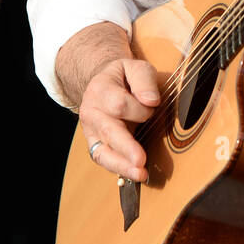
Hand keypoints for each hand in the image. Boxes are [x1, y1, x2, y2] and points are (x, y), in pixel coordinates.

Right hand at [78, 57, 159, 181]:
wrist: (104, 83)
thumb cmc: (125, 77)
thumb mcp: (136, 67)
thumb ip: (144, 80)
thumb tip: (151, 101)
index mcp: (100, 89)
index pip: (119, 104)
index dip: (139, 109)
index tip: (153, 106)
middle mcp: (91, 111)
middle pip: (109, 131)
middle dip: (126, 147)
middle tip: (141, 161)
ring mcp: (91, 131)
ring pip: (102, 152)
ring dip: (121, 166)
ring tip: (140, 175)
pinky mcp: (96, 144)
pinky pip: (103, 159)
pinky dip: (118, 170)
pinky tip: (133, 176)